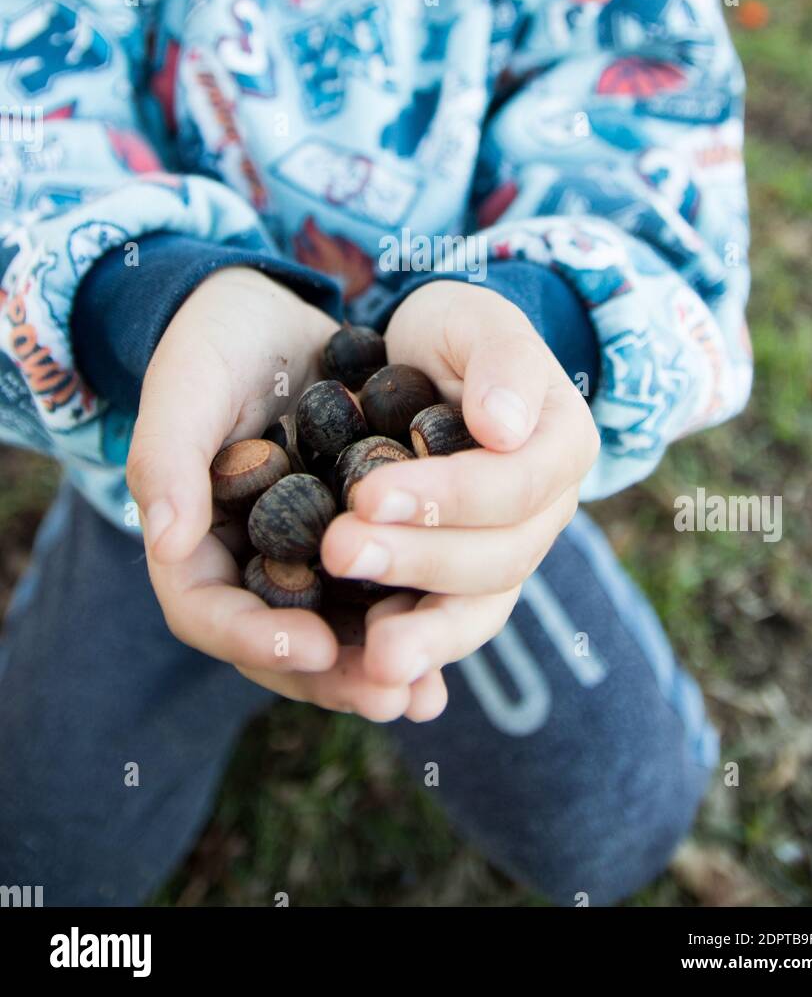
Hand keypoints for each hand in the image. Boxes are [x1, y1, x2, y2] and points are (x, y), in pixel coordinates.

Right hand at [126, 267, 447, 722]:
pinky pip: (374, 592)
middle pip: (277, 644)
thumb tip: (165, 542)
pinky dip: (407, 616)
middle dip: (331, 676)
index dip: (254, 637)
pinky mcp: (348, 538)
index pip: (207, 612)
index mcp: (189, 541)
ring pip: (332, 631)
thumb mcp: (185, 385)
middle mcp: (244, 564)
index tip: (312, 642)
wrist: (270, 312)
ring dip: (376, 666)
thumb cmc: (214, 342)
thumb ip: (168, 459)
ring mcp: (299, 558)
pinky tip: (452, 635)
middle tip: (388, 693)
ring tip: (426, 692)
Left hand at [319, 280, 600, 691]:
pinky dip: (415, 653)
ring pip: (480, 610)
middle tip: (338, 551)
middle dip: (419, 560)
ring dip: (427, 637)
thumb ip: (502, 362)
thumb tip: (505, 428)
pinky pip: (447, 627)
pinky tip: (369, 672)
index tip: (368, 493)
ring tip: (375, 661)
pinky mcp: (461, 584)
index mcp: (561, 445)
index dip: (447, 497)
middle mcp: (546, 512)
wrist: (431, 363)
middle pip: (499, 557)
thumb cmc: (455, 332)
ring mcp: (507, 553)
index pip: (515, 486)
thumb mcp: (476, 320)